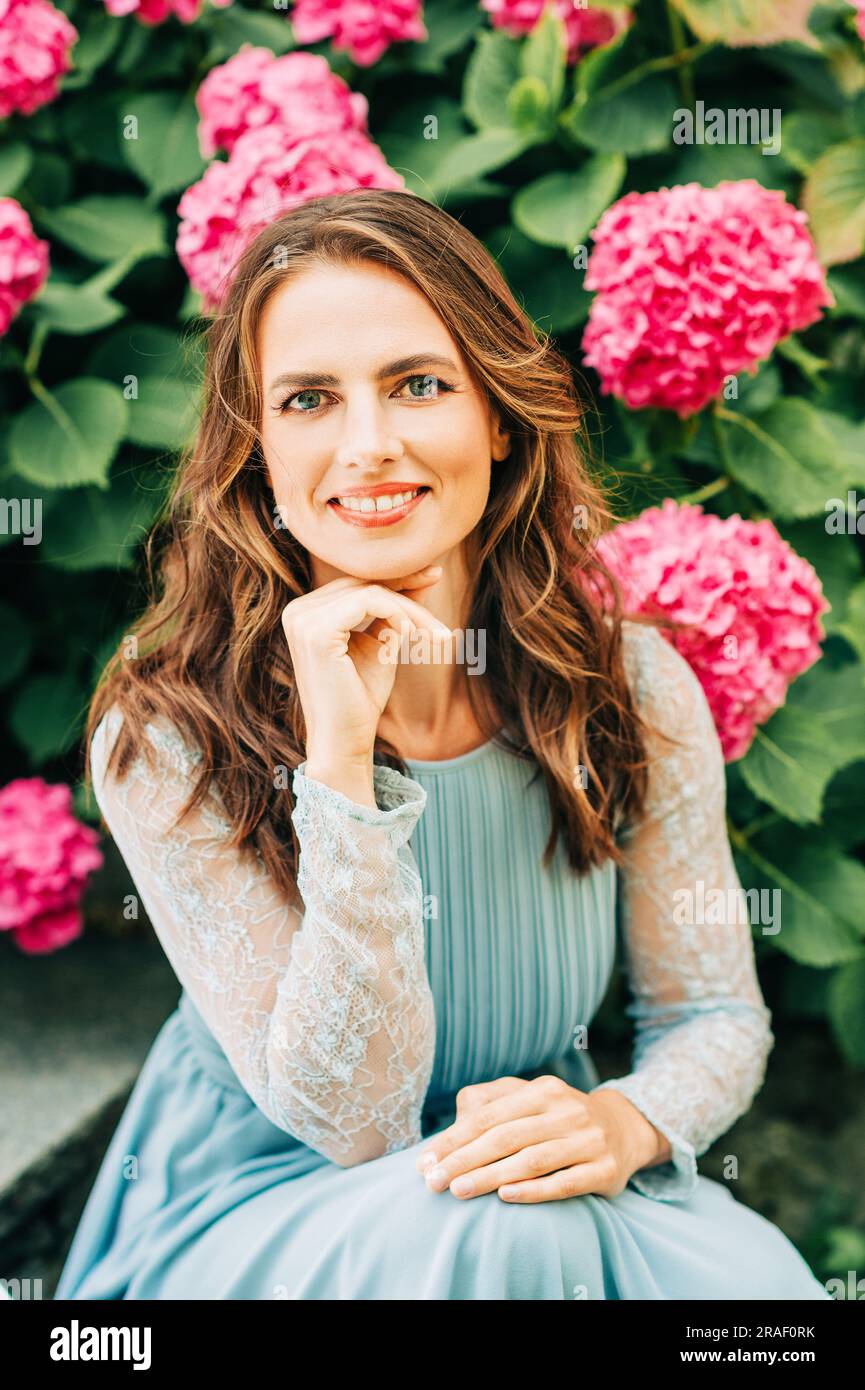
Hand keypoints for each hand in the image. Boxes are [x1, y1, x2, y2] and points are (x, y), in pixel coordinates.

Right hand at [281, 565, 451, 766]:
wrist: (345, 740)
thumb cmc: (361, 699)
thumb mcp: (382, 642)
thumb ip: (394, 610)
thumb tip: (424, 575)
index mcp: (307, 613)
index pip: (357, 584)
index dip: (398, 579)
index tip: (434, 576)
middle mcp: (298, 611)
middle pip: (364, 584)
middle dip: (410, 596)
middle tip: (440, 618)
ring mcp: (303, 619)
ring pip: (371, 591)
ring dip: (410, 611)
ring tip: (431, 636)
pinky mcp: (316, 631)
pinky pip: (368, 601)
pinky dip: (398, 613)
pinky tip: (409, 636)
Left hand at [414, 1075, 665, 1202]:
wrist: (623, 1129)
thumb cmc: (558, 1117)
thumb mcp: (528, 1098)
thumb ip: (490, 1102)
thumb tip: (454, 1122)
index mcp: (542, 1090)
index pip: (489, 1115)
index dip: (454, 1138)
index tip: (426, 1161)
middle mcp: (567, 1111)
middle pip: (506, 1137)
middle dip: (465, 1160)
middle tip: (433, 1182)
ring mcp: (588, 1141)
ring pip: (533, 1160)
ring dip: (491, 1176)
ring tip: (459, 1191)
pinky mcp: (605, 1170)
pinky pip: (566, 1182)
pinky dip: (535, 1190)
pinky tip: (506, 1196)